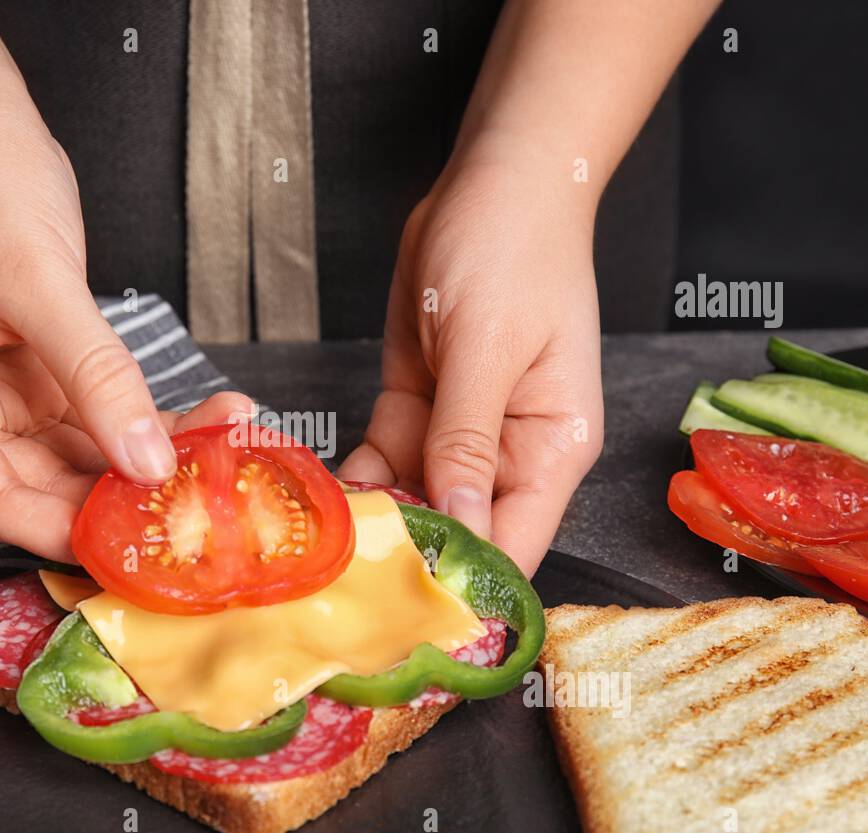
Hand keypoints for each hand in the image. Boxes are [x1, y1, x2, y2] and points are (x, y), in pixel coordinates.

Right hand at [0, 80, 248, 559]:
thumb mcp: (37, 280)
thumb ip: (96, 375)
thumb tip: (150, 460)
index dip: (59, 528)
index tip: (134, 543)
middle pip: (35, 485)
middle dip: (118, 494)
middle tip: (196, 500)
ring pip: (73, 454)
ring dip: (144, 457)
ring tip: (219, 447)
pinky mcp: (31, 369)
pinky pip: (91, 414)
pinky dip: (141, 421)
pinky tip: (199, 420)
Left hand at [338, 156, 603, 575]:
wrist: (491, 182)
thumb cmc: (513, 250)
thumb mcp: (486, 348)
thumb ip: (468, 439)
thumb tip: (463, 523)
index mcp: (551, 448)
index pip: (515, 543)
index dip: (465, 584)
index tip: (404, 615)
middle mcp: (510, 453)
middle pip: (462, 532)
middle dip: (407, 560)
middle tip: (340, 590)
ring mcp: (462, 432)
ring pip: (415, 499)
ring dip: (372, 522)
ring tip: (316, 551)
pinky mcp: (419, 407)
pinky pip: (386, 460)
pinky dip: (356, 479)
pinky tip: (318, 497)